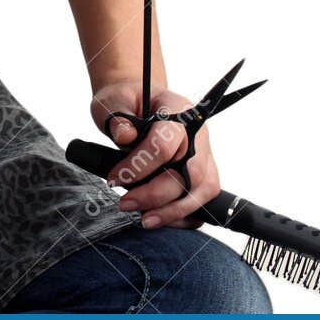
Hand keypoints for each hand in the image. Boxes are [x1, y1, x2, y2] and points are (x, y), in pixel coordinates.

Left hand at [90, 79, 220, 229]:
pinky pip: (205, 199)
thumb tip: (125, 136)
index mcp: (178, 110)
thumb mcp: (114, 100)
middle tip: (126, 204)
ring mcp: (204, 154)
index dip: (138, 166)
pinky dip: (186, 215)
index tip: (114, 178)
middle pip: (188, 173)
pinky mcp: (204, 172)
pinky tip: (162, 219)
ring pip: (202, 190)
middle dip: (155, 195)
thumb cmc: (126, 100)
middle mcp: (198, 133)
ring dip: (173, 210)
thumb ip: (118, 118)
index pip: (165, 144)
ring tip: (145, 219)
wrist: (137, 100)